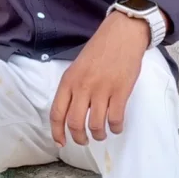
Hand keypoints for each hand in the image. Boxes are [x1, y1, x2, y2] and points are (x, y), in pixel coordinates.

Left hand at [50, 12, 149, 146]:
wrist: (121, 34)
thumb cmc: (99, 50)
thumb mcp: (77, 67)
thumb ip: (72, 88)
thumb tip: (69, 114)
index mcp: (68, 80)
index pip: (56, 113)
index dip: (57, 132)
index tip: (61, 142)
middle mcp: (82, 86)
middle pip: (75, 123)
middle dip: (79, 138)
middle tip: (84, 141)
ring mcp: (102, 89)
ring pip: (95, 125)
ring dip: (99, 135)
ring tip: (101, 134)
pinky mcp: (120, 91)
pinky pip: (115, 119)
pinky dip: (116, 128)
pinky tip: (116, 127)